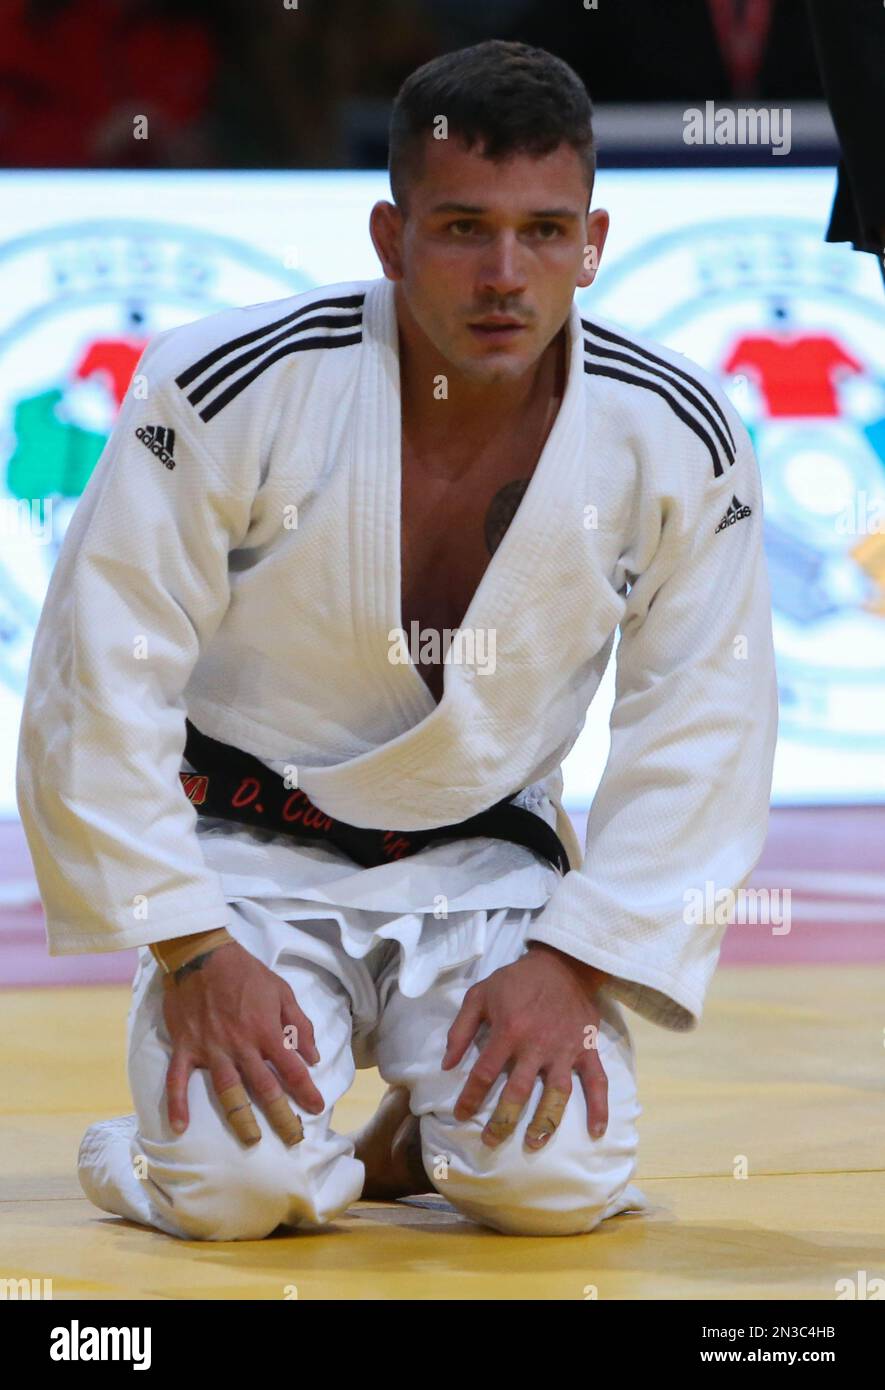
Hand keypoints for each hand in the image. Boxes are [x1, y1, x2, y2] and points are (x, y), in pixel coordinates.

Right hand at [160, 939, 322, 1146]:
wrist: (202, 954)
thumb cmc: (246, 972)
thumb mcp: (281, 991)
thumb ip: (299, 1024)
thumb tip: (312, 1056)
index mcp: (266, 1031)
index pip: (292, 1069)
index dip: (306, 1091)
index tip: (316, 1109)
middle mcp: (241, 1046)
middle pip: (264, 1089)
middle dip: (281, 1117)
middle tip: (293, 1139)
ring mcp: (211, 1049)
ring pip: (228, 1091)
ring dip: (240, 1119)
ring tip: (251, 1141)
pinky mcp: (186, 1047)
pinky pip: (178, 1080)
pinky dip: (177, 1104)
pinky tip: (179, 1127)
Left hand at [442, 943, 608, 1149]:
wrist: (562, 962)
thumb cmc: (517, 980)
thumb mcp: (480, 994)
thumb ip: (461, 1029)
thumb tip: (447, 1065)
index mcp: (508, 1032)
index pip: (484, 1074)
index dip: (470, 1098)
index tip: (460, 1116)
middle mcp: (536, 1045)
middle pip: (518, 1093)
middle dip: (503, 1122)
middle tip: (491, 1142)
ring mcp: (565, 1050)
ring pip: (556, 1094)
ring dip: (545, 1122)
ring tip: (534, 1144)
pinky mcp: (587, 1049)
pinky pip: (597, 1082)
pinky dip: (600, 1107)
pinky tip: (596, 1131)